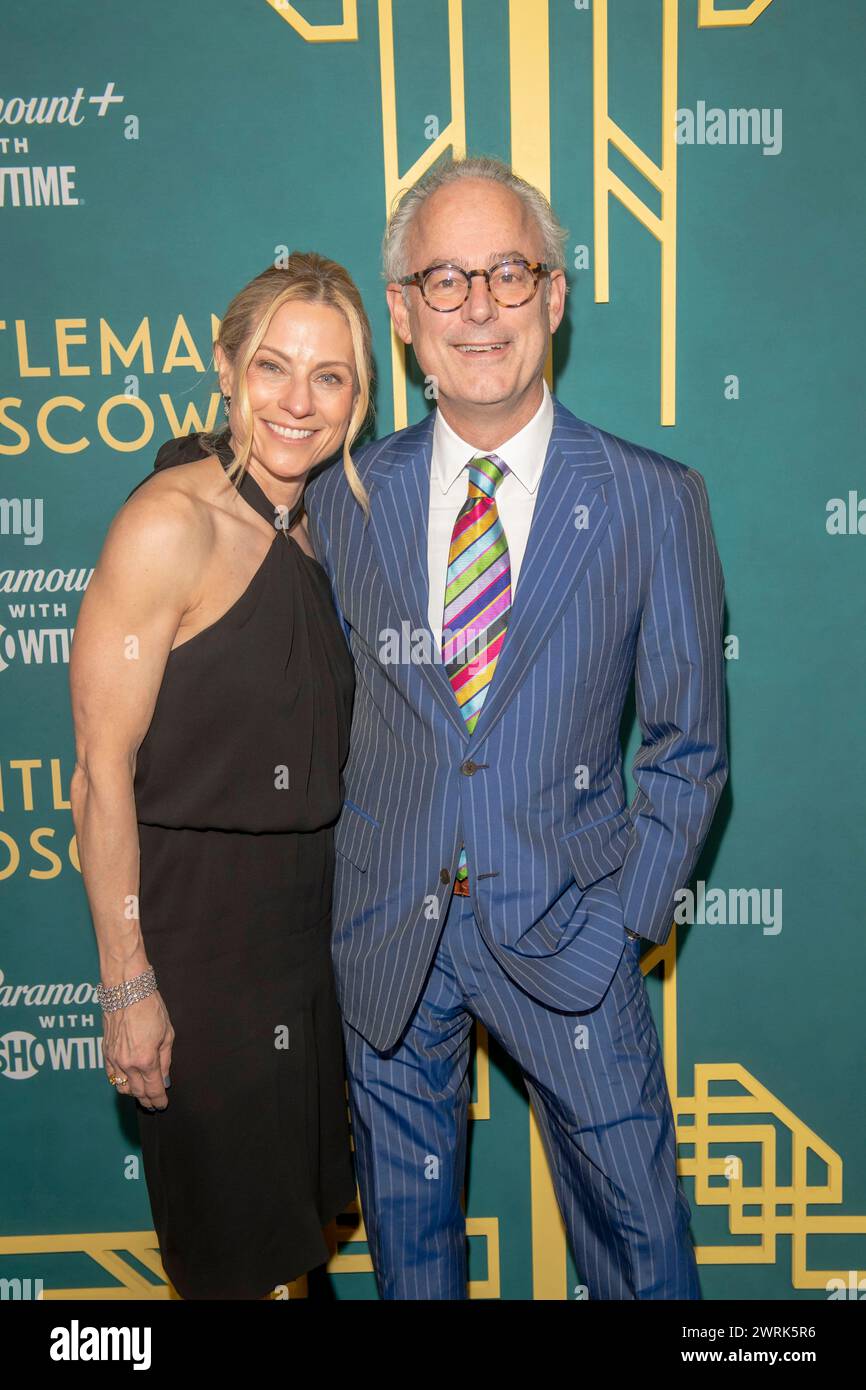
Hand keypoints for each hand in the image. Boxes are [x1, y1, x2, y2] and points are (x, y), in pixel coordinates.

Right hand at [103, 990, 174, 1110]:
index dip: (158, 1100)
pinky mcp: (105, 1052)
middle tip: (154, 1103)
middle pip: (137, 1092)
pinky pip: (111, 1075)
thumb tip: (164, 1079)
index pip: (153, 1089)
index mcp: (146, 1060)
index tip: (162, 1105)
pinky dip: (119, 1082)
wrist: (126, 989)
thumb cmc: (150, 1007)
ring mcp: (113, 1059)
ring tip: (142, 1093)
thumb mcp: (167, 1033)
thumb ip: (165, 1060)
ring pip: (121, 1087)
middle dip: (146, 1100)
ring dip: (133, 1093)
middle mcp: (127, 1063)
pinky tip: (127, 1081)